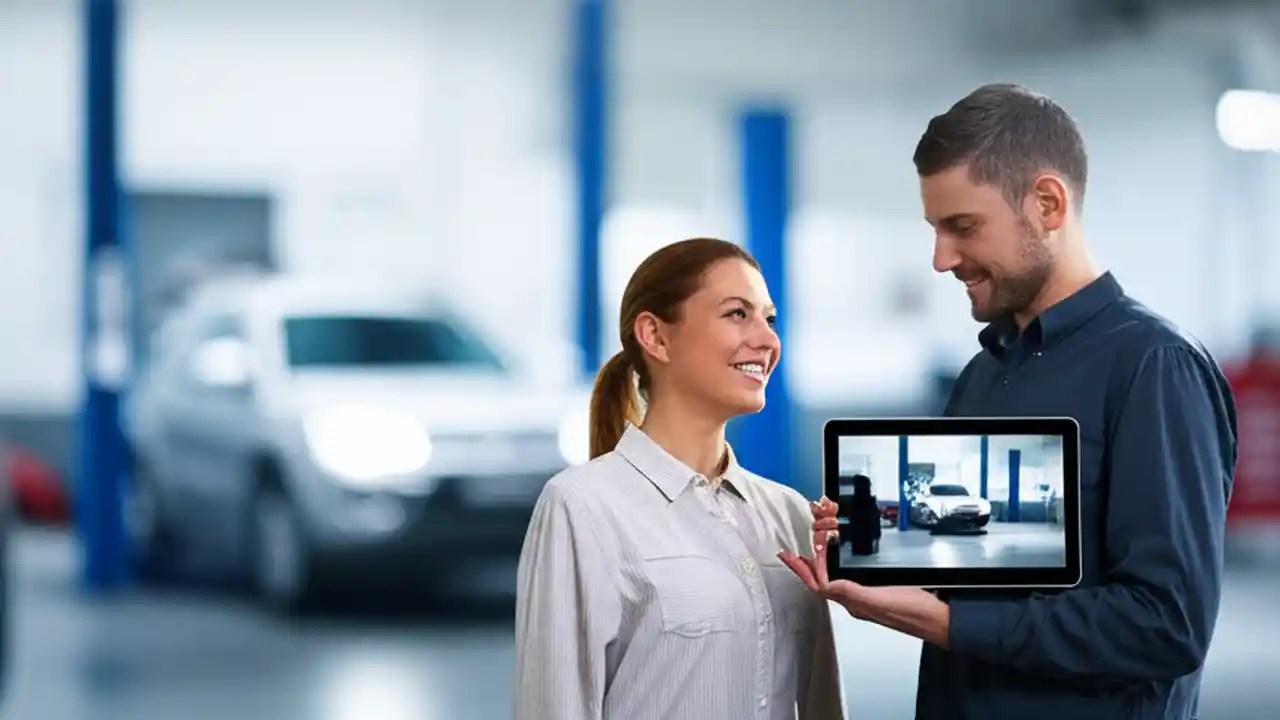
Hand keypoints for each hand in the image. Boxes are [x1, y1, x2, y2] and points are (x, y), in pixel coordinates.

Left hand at [777, 496, 950, 647]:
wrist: (940, 620)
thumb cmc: (914, 614)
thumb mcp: (881, 600)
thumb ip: (853, 593)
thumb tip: (828, 584)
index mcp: (854, 602)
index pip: (819, 585)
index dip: (804, 570)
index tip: (792, 555)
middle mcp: (857, 600)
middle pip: (822, 581)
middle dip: (805, 567)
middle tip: (791, 554)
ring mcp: (868, 596)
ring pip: (834, 579)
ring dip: (819, 565)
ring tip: (809, 554)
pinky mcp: (879, 591)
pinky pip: (849, 578)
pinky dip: (838, 567)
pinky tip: (840, 562)